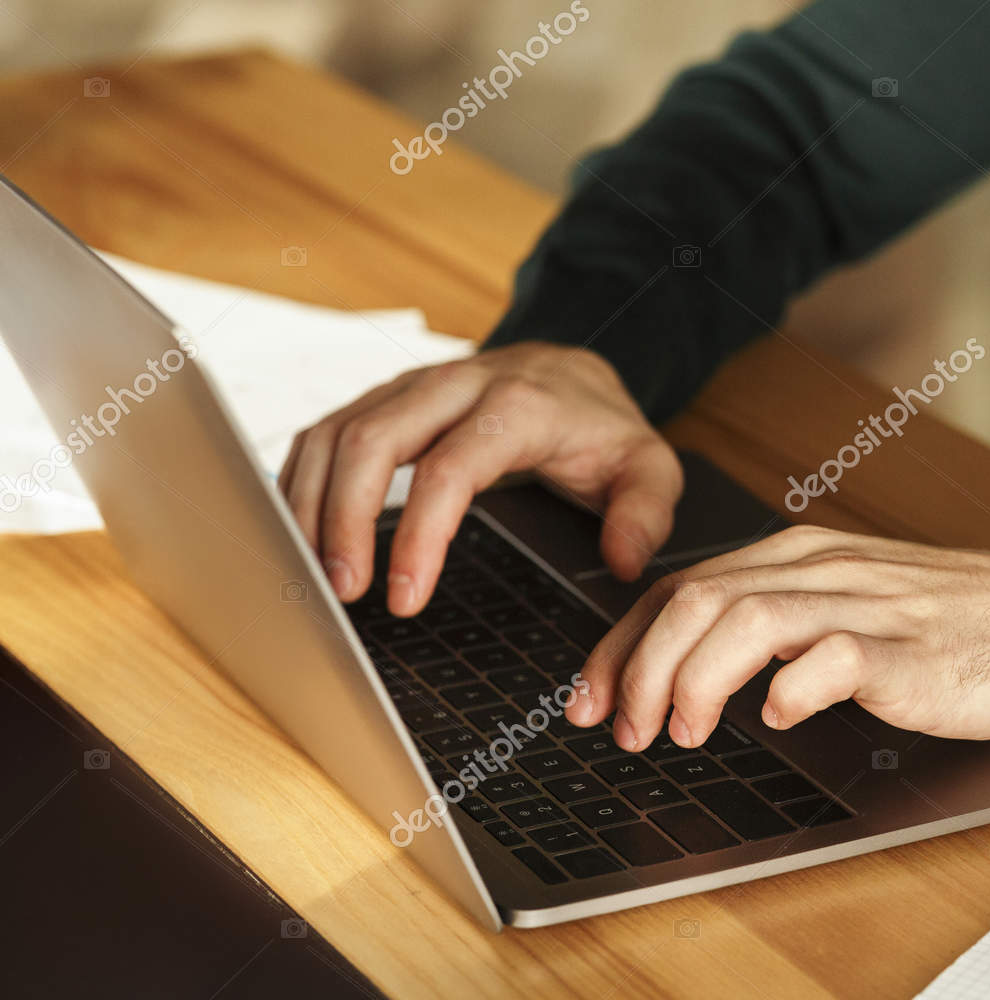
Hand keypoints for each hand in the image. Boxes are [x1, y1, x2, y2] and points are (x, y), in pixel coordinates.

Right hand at [278, 341, 681, 614]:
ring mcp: (412, 388)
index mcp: (517, 406)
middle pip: (372, 442)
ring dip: (311, 505)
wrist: (573, 373)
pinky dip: (302, 483)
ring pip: (336, 432)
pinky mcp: (384, 398)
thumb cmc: (602, 430)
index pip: (450, 470)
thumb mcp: (650, 468)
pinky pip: (325, 432)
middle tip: (339, 594)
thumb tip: (621, 561)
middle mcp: (455, 386)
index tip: (405, 598)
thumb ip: (646, 514)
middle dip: (344, 522)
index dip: (419, 536)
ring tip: (312, 577)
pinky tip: (300, 536)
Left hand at [568, 525, 989, 749]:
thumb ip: (772, 625)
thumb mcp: (844, 609)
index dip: (621, 646)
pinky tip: (778, 718)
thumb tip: (689, 672)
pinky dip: (790, 689)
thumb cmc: (948, 627)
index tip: (590, 699)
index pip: (679, 588)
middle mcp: (820, 569)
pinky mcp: (907, 650)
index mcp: (796, 557)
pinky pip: (832, 658)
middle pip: (695, 600)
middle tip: (627, 730)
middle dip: (641, 669)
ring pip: (746, 621)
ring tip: (684, 733)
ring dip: (694, 682)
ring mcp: (864, 605)